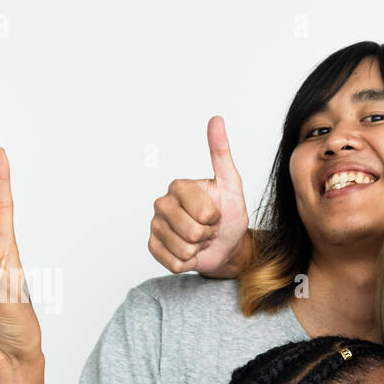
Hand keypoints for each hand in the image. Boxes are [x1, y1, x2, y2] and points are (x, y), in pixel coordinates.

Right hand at [148, 115, 249, 275]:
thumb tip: (216, 119)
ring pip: (183, 250)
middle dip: (207, 235)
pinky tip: (190, 252)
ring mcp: (155, 225)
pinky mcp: (153, 246)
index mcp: (179, 186)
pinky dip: (187, 262)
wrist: (226, 245)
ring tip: (200, 240)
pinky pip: (173, 263)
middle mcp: (162, 203)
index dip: (215, 219)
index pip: (203, 213)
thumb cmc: (229, 215)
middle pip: (192, 233)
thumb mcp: (231, 185)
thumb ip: (221, 153)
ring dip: (198, 250)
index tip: (216, 214)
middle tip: (208, 229)